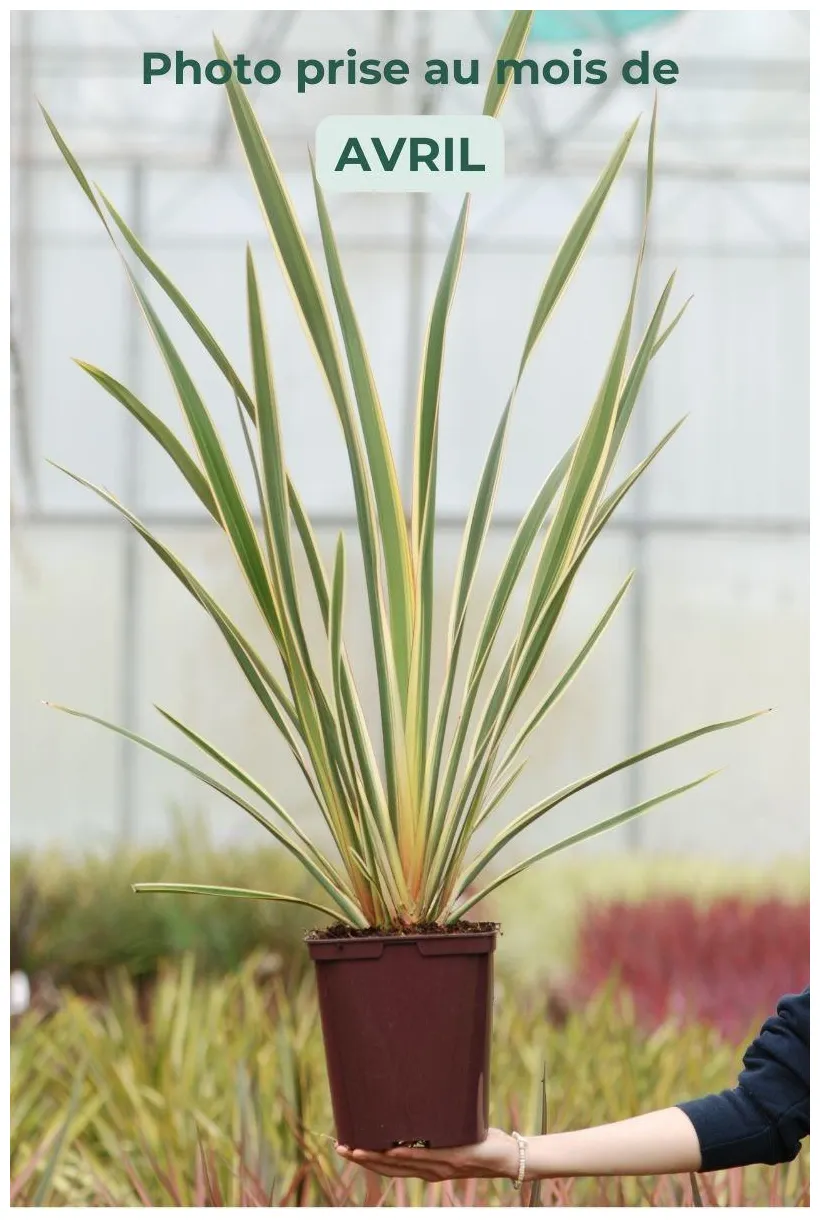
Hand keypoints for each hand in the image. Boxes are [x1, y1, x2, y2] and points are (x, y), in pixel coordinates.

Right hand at [336, 1127, 520, 1181]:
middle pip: (388, 1167)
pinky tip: (391, 1150)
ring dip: (375, 1158)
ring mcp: (440, 1165)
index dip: (368, 1159)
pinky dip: (406, 1155)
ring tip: (354, 1149)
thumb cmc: (484, 1141)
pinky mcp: (454, 1157)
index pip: (391, 1165)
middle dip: (362, 1159)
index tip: (347, 1148)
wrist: (510, 1156)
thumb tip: (423, 1088)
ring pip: (400, 1164)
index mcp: (427, 1165)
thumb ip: (438, 1120)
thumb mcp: (455, 1131)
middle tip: (340, 1148)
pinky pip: (425, 1157)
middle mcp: (430, 1169)